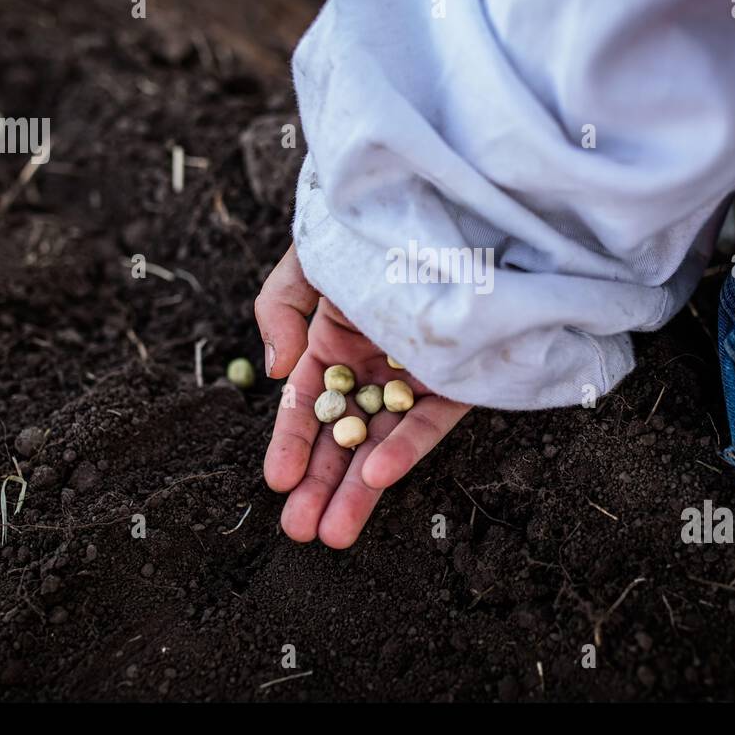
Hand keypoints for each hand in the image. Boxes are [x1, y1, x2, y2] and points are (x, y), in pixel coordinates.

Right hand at [254, 245, 470, 547]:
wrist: (445, 202)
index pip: (307, 405)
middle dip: (321, 485)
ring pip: (383, 441)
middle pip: (343, 437)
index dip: (291, 444)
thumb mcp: (308, 262)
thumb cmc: (364, 225)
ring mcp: (416, 377)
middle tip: (302, 531)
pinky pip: (431, 420)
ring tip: (335, 532)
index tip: (277, 483)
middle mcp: (373, 366)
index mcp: (332, 341)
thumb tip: (274, 372)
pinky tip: (379, 476)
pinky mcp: (460, 380)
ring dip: (359, 488)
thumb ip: (280, 311)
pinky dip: (406, 447)